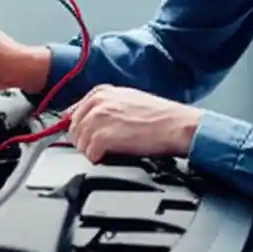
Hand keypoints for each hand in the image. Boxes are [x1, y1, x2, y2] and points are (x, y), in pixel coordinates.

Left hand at [65, 84, 201, 162]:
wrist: (178, 126)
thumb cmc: (161, 116)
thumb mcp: (128, 101)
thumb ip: (107, 106)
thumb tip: (90, 121)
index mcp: (102, 92)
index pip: (74, 112)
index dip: (81, 128)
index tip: (85, 137)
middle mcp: (97, 102)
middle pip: (74, 129)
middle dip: (85, 141)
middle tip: (102, 149)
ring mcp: (98, 119)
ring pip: (80, 143)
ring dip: (92, 152)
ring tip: (111, 153)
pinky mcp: (103, 137)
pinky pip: (90, 154)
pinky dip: (99, 159)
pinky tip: (113, 157)